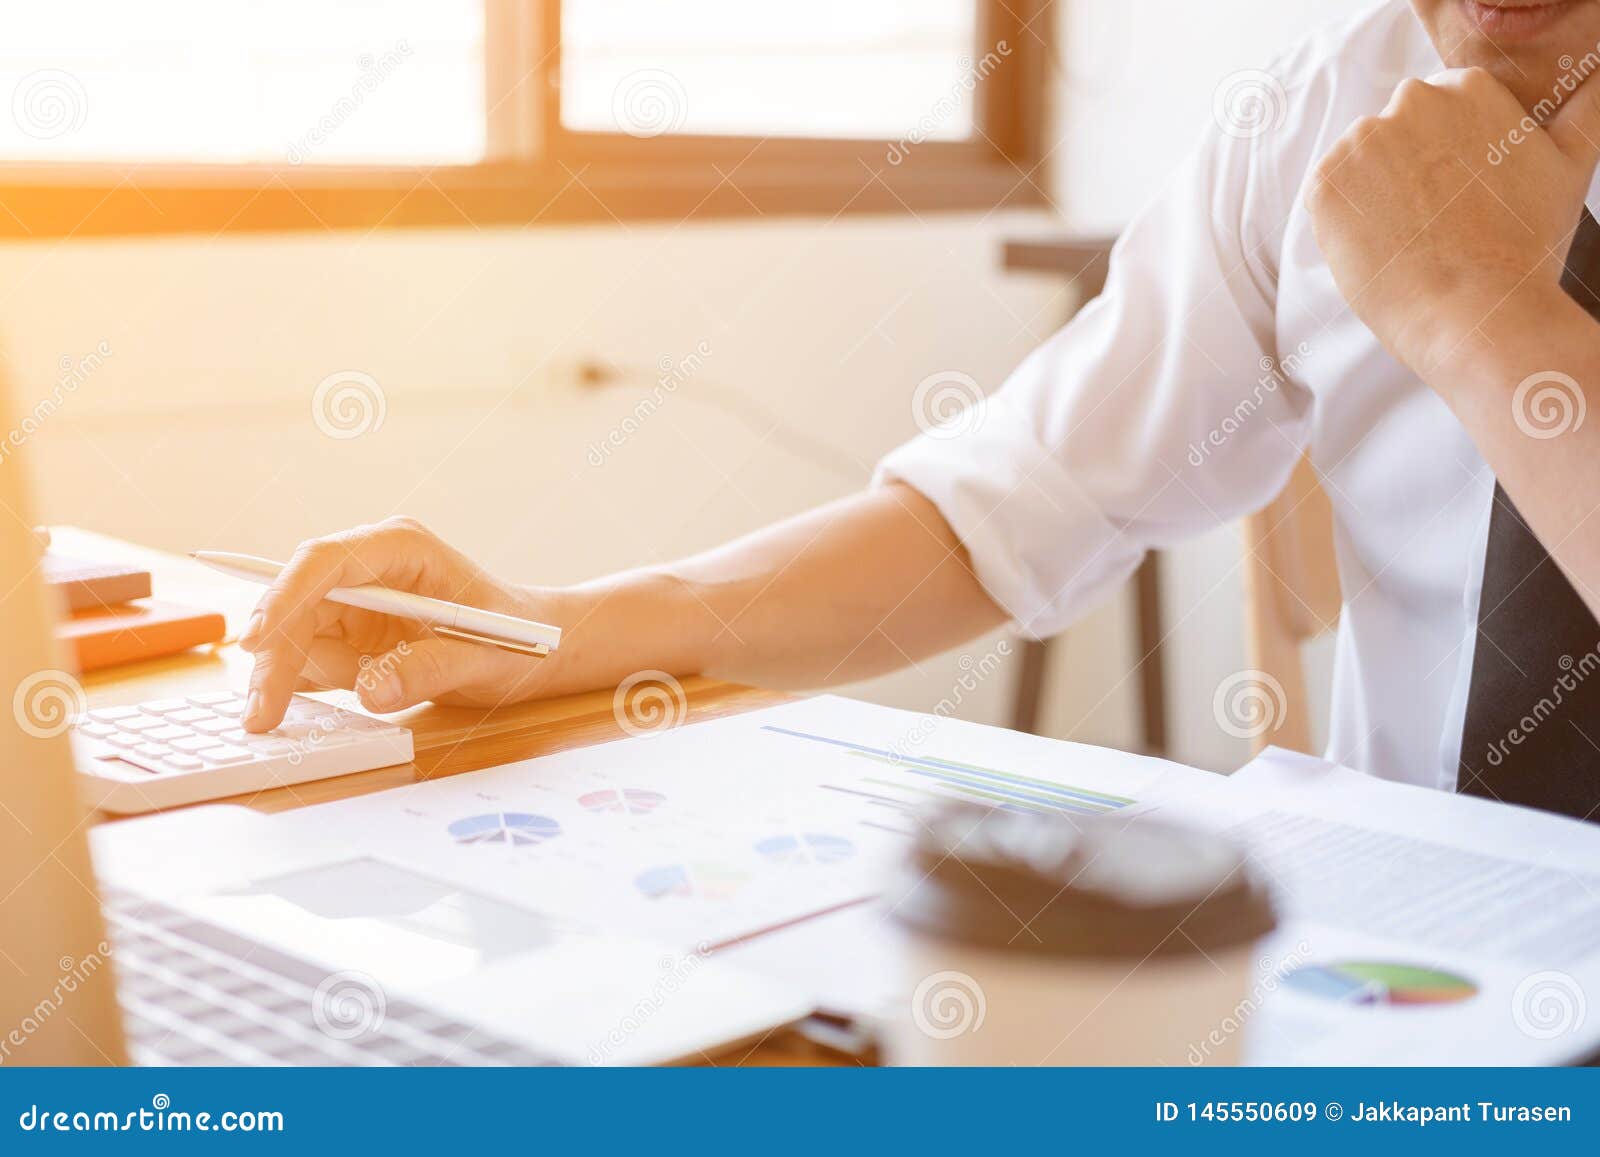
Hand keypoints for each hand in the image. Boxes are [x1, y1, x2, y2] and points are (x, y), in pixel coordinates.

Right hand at [238, 517, 568, 730]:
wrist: (534, 650)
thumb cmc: (518, 640)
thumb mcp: (486, 658)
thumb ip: (431, 670)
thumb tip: (369, 690)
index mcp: (401, 549)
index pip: (326, 561)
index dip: (284, 596)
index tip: (256, 639)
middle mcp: (369, 566)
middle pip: (297, 602)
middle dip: (275, 656)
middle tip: (261, 716)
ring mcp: (356, 598)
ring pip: (294, 633)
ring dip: (290, 676)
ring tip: (326, 703)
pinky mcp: (350, 629)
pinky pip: (309, 655)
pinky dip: (307, 683)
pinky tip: (330, 696)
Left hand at [1306, 67, 1599, 378]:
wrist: (1475, 310)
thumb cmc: (1526, 245)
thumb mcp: (1569, 164)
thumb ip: (1580, 112)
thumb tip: (1593, 76)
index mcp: (1468, 88)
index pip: (1440, 111)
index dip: (1446, 159)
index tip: (1460, 194)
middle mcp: (1412, 101)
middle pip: (1396, 133)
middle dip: (1408, 170)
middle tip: (1438, 221)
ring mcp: (1362, 141)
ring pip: (1360, 165)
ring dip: (1374, 195)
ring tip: (1411, 237)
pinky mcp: (1324, 183)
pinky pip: (1328, 196)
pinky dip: (1345, 221)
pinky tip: (1380, 246)